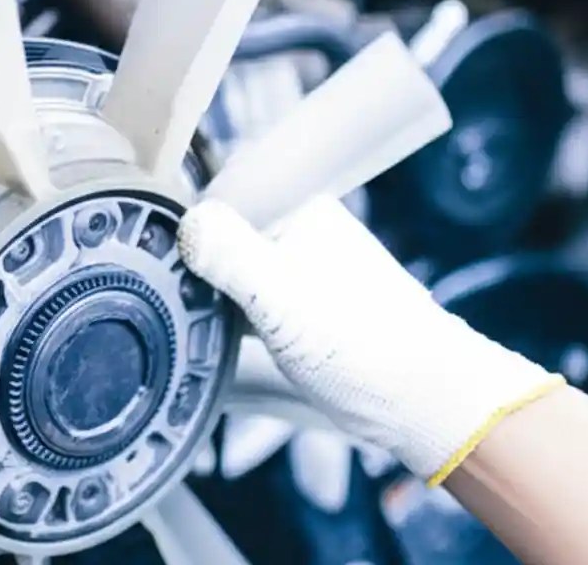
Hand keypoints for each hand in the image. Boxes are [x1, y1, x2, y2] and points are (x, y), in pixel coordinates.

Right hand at [178, 197, 563, 484]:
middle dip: (199, 259)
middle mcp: (304, 228)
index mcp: (302, 206)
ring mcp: (304, 267)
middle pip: (225, 229)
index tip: (167, 254)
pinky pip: (251, 297)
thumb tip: (189, 222)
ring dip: (214, 290)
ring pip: (235, 266)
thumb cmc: (363, 345)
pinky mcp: (304, 305)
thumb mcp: (282, 300)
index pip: (225, 189)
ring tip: (199, 318)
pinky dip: (232, 314)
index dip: (191, 219)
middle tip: (179, 294)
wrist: (420, 399)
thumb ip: (233, 257)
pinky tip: (220, 335)